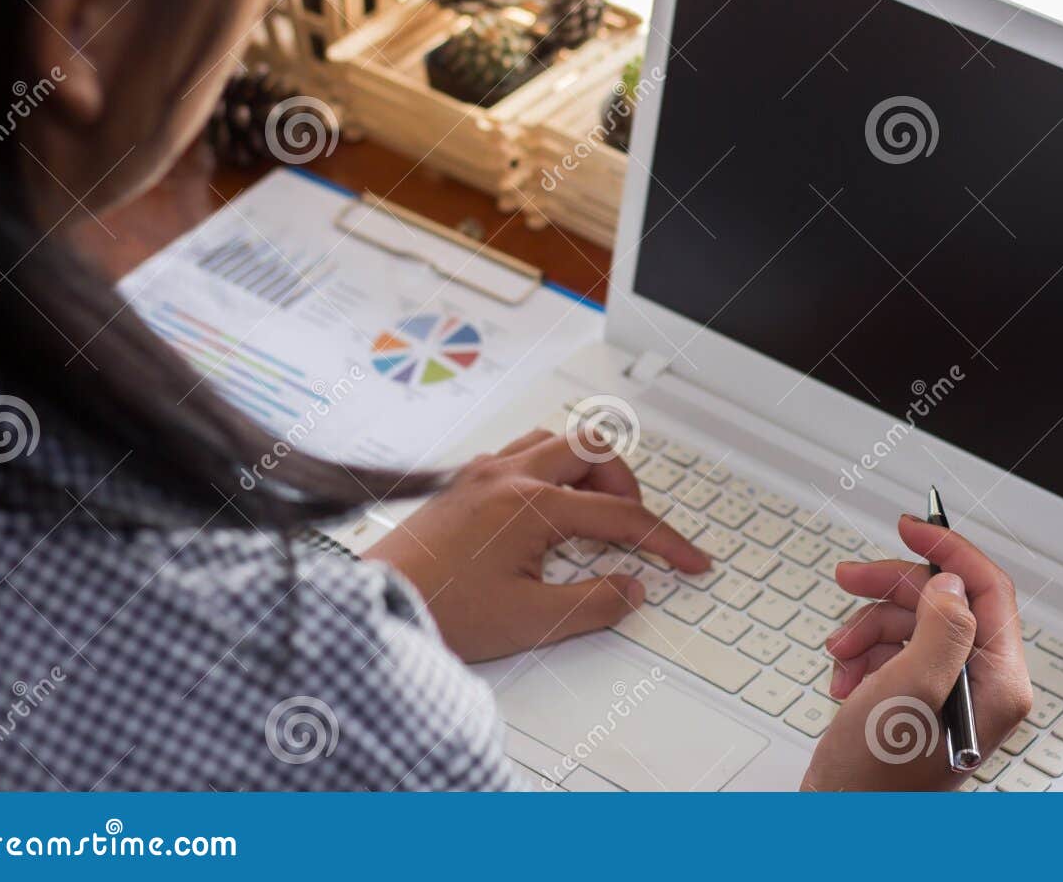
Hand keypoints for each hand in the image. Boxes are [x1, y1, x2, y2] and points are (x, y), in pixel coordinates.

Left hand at [365, 429, 708, 662]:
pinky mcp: (460, 483)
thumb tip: (632, 588)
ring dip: (587, 469)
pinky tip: (548, 505)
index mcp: (530, 505)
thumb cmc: (438, 610)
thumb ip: (592, 603)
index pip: (621, 515)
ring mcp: (480, 474)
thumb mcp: (529, 622)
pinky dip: (550, 468)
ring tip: (596, 509)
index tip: (689, 559)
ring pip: (555, 440)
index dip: (665, 541)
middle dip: (626, 486)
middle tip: (635, 527)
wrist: (374, 606)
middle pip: (593, 451)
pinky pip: (521, 451)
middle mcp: (506, 477)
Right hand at [800, 514, 1032, 790]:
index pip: (988, 589)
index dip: (947, 551)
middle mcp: (983, 684)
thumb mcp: (908, 692)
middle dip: (890, 592)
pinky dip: (863, 654)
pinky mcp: (922, 696)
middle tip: (848, 579)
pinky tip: (846, 680)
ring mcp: (952, 691)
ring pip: (912, 620)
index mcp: (999, 682)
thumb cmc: (875, 781)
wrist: (839, 820)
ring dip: (868, 628)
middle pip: (942, 599)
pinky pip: (894, 648)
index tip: (908, 527)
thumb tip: (953, 582)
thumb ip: (941, 629)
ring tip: (842, 658)